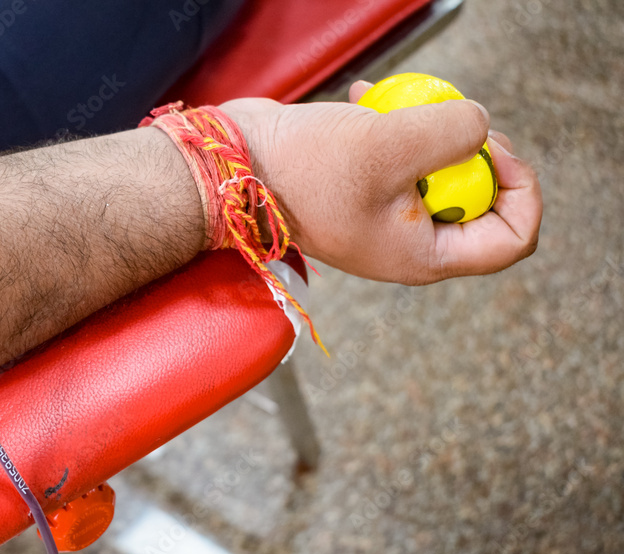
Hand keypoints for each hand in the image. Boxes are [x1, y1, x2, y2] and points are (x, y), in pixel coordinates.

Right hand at [218, 82, 541, 284]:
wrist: (232, 165)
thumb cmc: (304, 168)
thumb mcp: (392, 144)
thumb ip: (457, 132)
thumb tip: (482, 125)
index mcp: (423, 256)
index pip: (511, 238)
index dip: (521, 188)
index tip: (494, 145)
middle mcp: (407, 244)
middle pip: (481, 201)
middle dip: (476, 152)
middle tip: (455, 118)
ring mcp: (382, 218)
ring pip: (440, 173)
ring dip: (430, 131)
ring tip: (401, 105)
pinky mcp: (360, 189)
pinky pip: (400, 159)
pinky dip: (394, 127)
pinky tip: (368, 98)